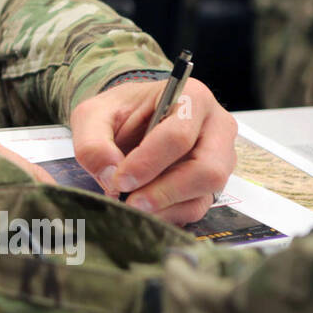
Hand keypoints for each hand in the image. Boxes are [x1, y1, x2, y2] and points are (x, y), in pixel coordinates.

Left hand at [71, 77, 237, 224]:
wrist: (128, 121)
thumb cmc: (118, 112)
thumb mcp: (93, 115)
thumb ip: (93, 142)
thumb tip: (110, 174)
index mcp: (191, 98)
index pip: (178, 136)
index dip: (148, 163)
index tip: (120, 180)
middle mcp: (215, 127)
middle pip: (206, 169)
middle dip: (164, 192)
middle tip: (130, 202)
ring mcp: (219, 157)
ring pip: (205, 193)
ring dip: (166, 206)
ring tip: (133, 206)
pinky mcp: (211, 183)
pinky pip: (198, 207)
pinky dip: (169, 214)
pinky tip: (145, 210)